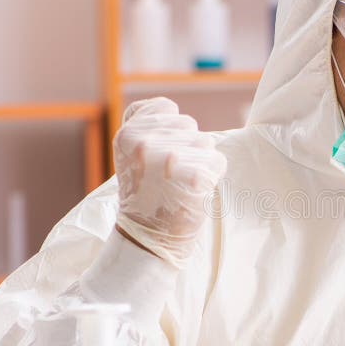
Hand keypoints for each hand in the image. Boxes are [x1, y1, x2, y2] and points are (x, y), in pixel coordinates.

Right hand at [113, 97, 225, 267]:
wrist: (147, 239)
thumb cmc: (144, 195)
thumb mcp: (129, 155)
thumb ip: (145, 128)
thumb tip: (173, 109)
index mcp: (127, 134)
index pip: (166, 106)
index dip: (171, 128)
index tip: (161, 153)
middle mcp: (145, 144)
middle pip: (190, 124)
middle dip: (188, 146)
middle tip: (171, 174)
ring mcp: (169, 159)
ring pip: (206, 142)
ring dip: (201, 161)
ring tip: (182, 183)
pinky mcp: (193, 177)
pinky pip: (218, 161)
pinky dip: (213, 175)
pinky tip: (195, 190)